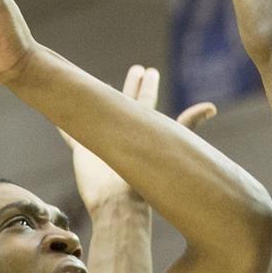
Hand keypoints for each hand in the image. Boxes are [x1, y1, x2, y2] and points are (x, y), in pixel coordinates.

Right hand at [69, 64, 219, 213]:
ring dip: (95, 99)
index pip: (145, 100)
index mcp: (139, 128)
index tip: (148, 70)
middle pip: (125, 102)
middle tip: (136, 68)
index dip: (146, 86)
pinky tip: (58, 111)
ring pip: (96, 114)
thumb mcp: (168, 142)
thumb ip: (188, 123)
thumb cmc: (143, 177)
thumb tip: (213, 106)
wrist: (118, 204)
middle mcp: (120, 132)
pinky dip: (65, 124)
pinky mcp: (82, 153)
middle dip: (131, 86)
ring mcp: (100, 142)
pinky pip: (70, 134)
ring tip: (92, 84)